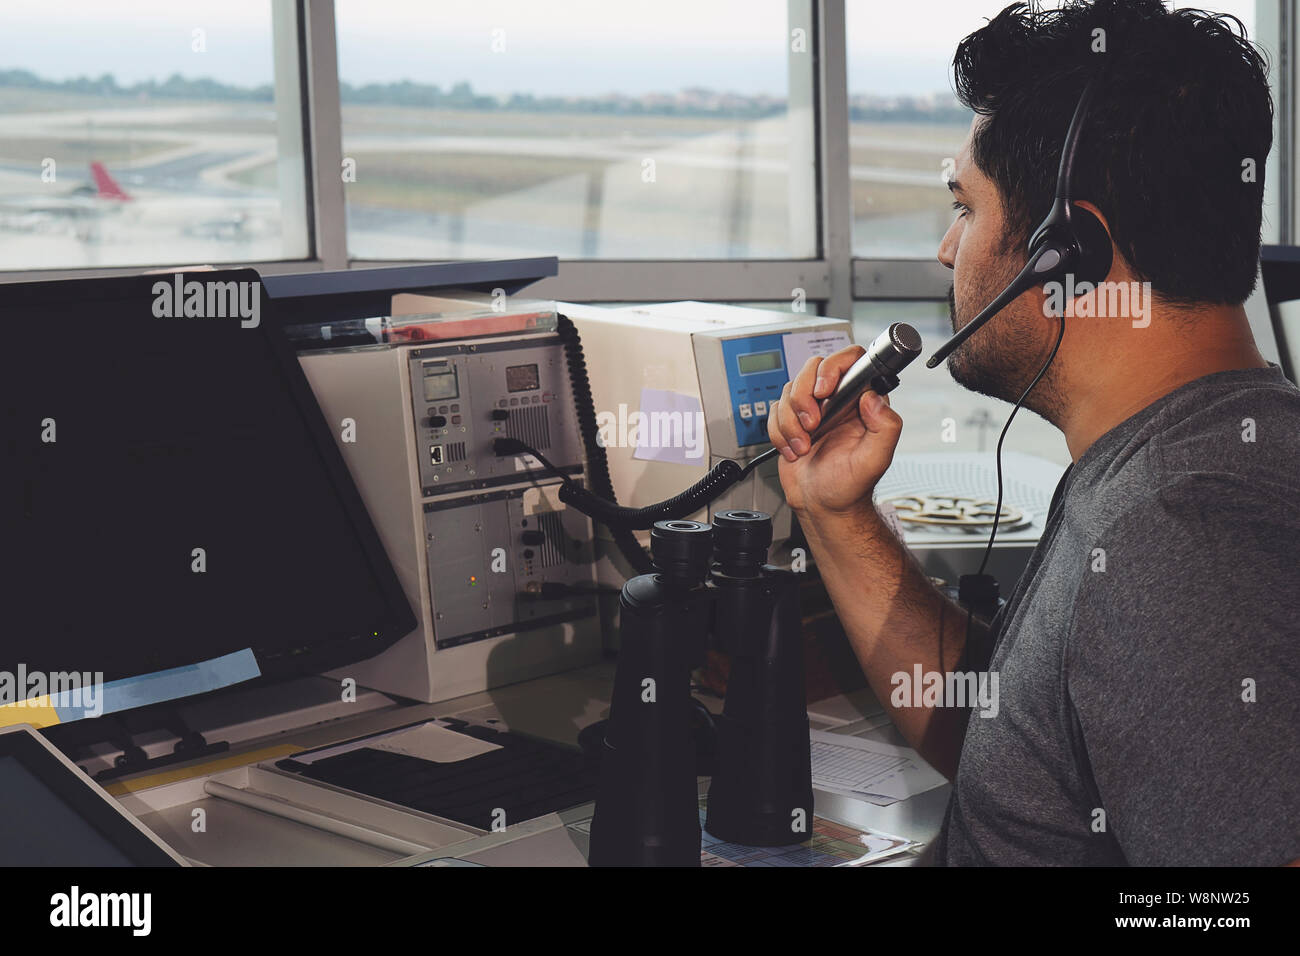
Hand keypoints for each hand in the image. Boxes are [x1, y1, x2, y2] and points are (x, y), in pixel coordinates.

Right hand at [767, 346, 903, 517]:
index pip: (849, 359)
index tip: (823, 391)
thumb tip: (874, 397)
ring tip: (804, 445)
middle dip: (803, 398)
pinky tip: (794, 450)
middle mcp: (837, 399)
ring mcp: (812, 408)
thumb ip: (885, 426)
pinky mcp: (791, 420)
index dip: (832, 367)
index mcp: (861, 401)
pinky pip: (774, 411)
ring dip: (791, 422)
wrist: (822, 506)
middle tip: (812, 425)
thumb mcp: (876, 460)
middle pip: (812, 368)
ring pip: (789, 390)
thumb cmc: (850, 487)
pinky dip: (779, 433)